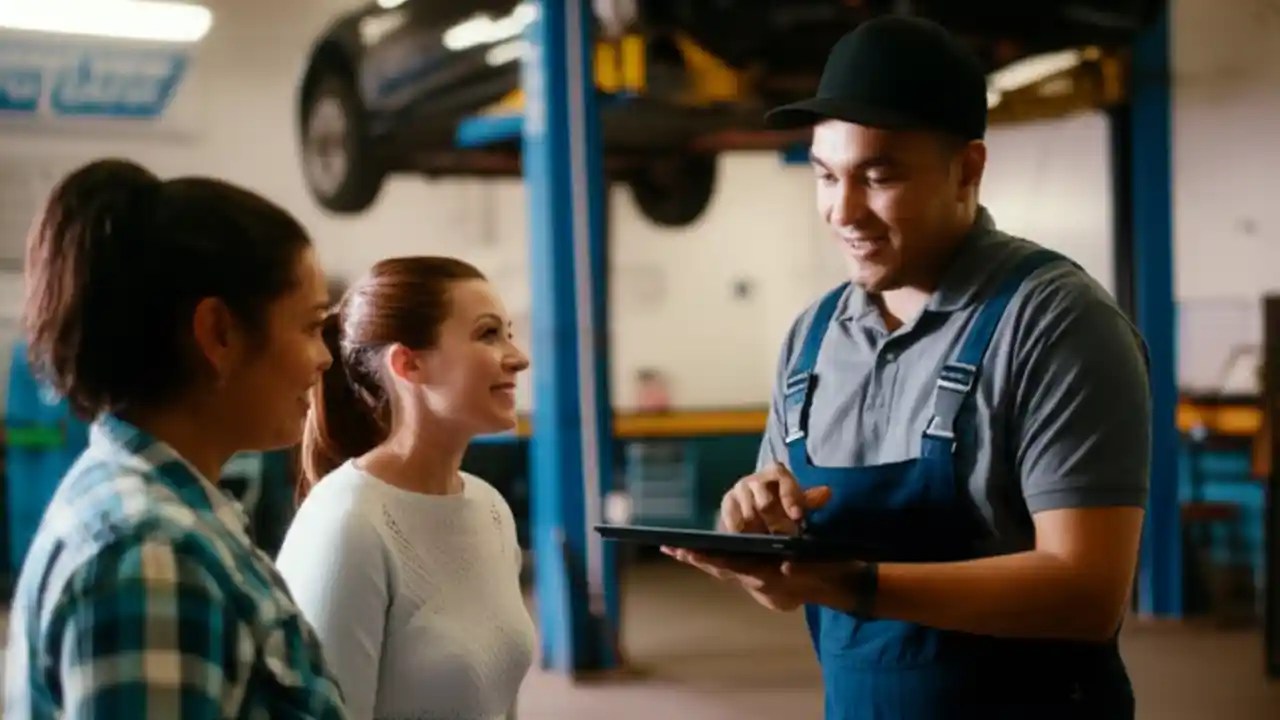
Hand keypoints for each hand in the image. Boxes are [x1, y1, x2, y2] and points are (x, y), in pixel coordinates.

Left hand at [660, 547, 863, 612]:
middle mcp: (757, 581)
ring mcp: (756, 581)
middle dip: (696, 558)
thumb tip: (787, 569)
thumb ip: (803, 570)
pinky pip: (729, 569)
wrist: (838, 586)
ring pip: (721, 569)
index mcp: (769, 577)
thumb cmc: (829, 570)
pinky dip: (711, 561)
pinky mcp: (757, 576)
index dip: (711, 558)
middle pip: (720, 568)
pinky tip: (697, 553)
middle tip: (671, 548)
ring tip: (675, 548)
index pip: (734, 565)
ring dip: (699, 560)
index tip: (690, 550)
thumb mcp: (821, 567)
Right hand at [719, 462, 830, 534]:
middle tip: (785, 538)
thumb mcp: (798, 503)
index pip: (783, 479)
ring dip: (761, 531)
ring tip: (770, 542)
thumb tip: (826, 492)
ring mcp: (738, 492)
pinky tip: (751, 541)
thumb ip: (809, 500)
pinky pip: (733, 523)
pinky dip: (744, 534)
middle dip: (777, 523)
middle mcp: (754, 480)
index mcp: (776, 473)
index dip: (790, 498)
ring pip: (749, 515)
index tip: (797, 517)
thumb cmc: (781, 505)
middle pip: (765, 502)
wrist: (755, 513)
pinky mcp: (727, 505)